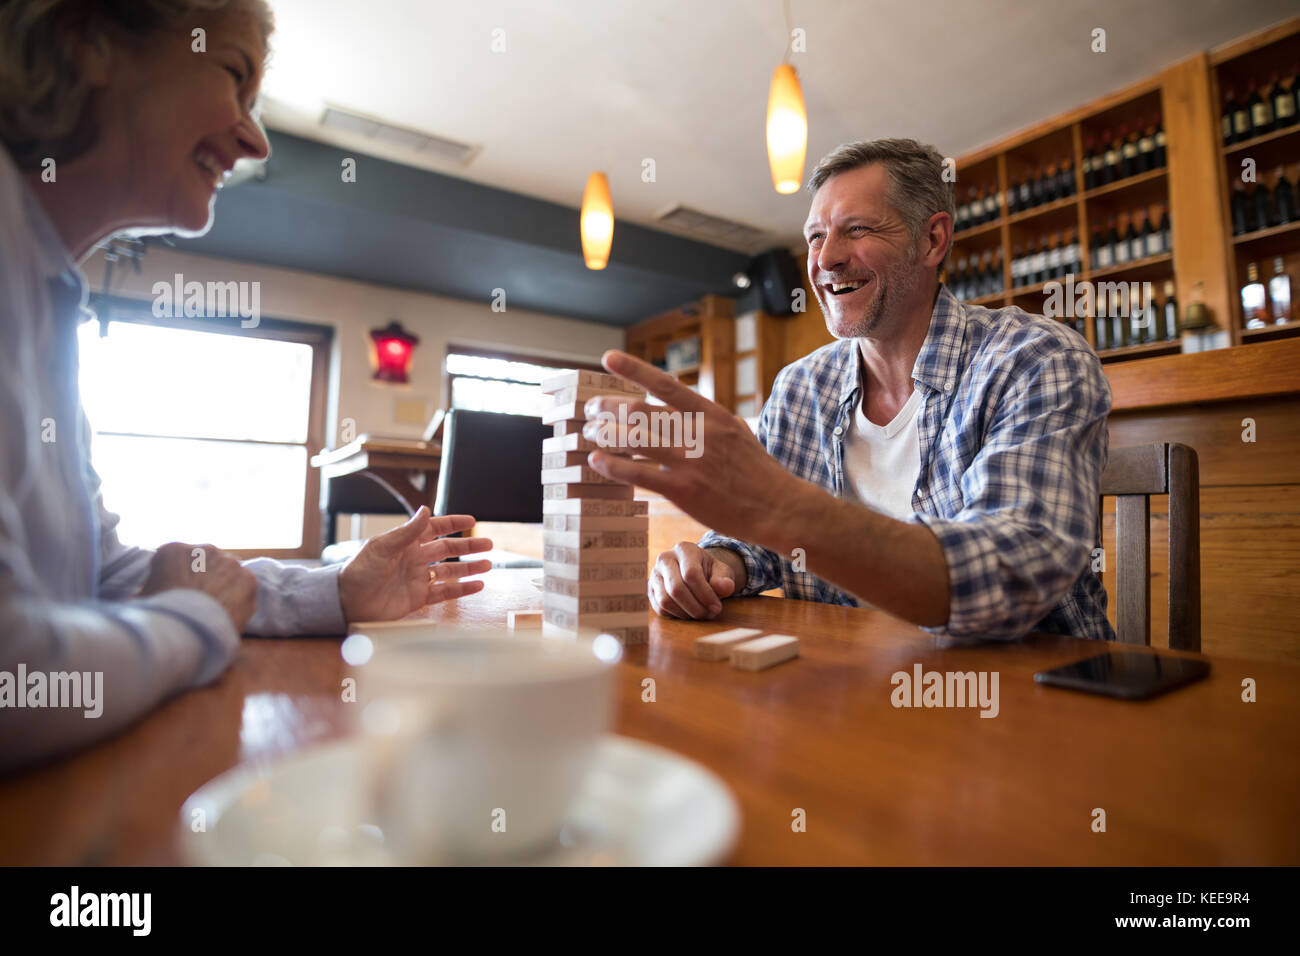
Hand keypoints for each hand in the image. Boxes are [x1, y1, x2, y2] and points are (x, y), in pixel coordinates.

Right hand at [138, 542, 257, 632]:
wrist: (186, 631)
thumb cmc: (157, 617)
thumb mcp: (140, 601)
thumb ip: (145, 592)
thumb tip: (139, 597)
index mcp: (172, 551)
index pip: (177, 561)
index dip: (176, 579)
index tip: (176, 594)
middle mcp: (203, 550)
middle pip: (205, 563)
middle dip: (203, 579)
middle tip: (198, 602)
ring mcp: (229, 562)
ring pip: (227, 572)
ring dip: (223, 586)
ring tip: (214, 610)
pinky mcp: (248, 578)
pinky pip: (244, 587)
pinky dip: (239, 599)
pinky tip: (229, 613)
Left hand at [337, 507, 492, 623]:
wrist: (347, 601)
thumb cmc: (359, 571)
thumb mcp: (382, 547)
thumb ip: (407, 531)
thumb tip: (426, 509)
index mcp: (406, 543)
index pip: (435, 528)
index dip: (453, 524)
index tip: (471, 521)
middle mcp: (415, 559)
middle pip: (448, 550)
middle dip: (468, 547)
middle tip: (489, 544)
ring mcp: (418, 578)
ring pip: (450, 571)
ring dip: (469, 567)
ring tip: (488, 565)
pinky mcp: (418, 597)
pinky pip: (445, 592)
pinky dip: (462, 590)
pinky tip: (477, 586)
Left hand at [582, 349, 806, 550]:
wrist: (776, 506)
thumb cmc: (754, 470)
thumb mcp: (735, 431)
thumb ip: (704, 419)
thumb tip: (674, 408)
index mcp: (710, 413)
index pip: (665, 384)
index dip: (633, 369)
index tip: (608, 358)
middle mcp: (698, 432)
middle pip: (640, 412)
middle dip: (608, 408)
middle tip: (591, 409)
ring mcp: (689, 461)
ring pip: (634, 440)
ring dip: (605, 434)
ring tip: (590, 433)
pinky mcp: (683, 490)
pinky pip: (638, 474)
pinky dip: (612, 466)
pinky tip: (596, 461)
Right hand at [650, 542, 735, 618]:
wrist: (695, 571)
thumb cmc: (710, 572)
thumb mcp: (722, 572)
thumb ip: (724, 579)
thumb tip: (725, 587)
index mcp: (684, 549)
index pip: (691, 574)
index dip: (705, 594)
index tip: (717, 607)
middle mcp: (665, 559)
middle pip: (676, 589)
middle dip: (695, 607)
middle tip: (709, 614)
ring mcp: (654, 575)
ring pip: (665, 600)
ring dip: (685, 613)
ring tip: (700, 614)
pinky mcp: (650, 590)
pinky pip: (660, 608)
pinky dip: (676, 616)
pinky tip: (689, 613)